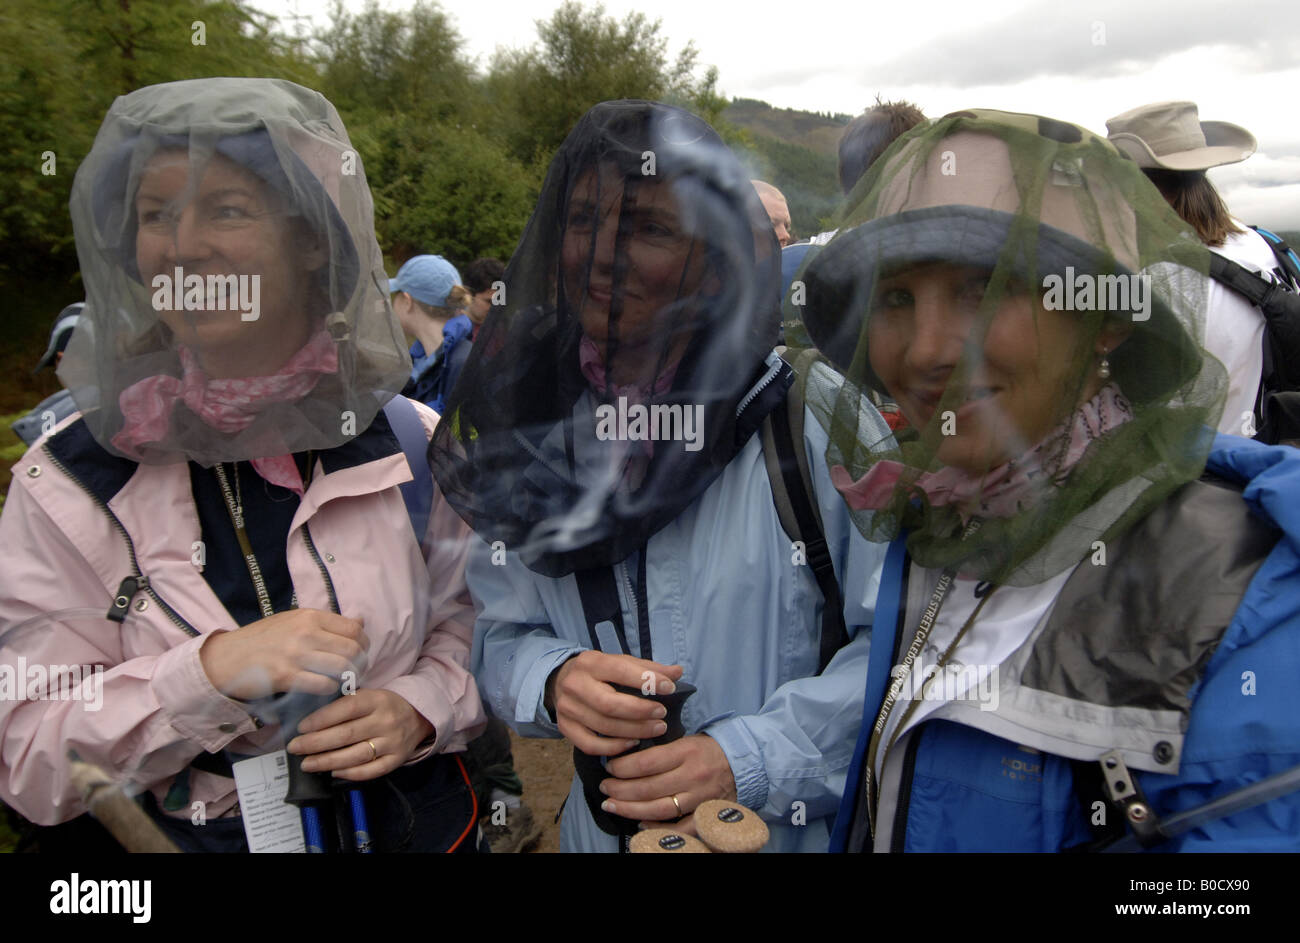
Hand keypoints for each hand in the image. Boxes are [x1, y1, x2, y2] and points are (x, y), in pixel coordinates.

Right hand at [199, 609, 367, 699]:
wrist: (225, 658)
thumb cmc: (261, 639)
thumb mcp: (293, 621)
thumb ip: (326, 623)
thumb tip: (361, 621)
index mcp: (310, 616)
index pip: (353, 629)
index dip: (364, 644)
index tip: (360, 654)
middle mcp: (306, 632)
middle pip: (353, 649)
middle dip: (361, 664)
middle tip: (356, 672)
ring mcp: (296, 655)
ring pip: (343, 668)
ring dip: (349, 679)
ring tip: (344, 682)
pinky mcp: (286, 677)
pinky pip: (323, 685)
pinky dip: (330, 690)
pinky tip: (325, 689)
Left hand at [285, 688, 433, 780]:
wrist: (418, 716)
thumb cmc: (383, 705)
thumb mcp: (369, 695)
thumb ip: (345, 704)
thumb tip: (310, 721)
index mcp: (377, 700)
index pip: (345, 709)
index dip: (320, 719)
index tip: (301, 728)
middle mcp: (385, 721)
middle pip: (346, 735)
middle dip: (315, 743)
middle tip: (295, 748)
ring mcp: (392, 742)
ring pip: (356, 755)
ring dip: (327, 761)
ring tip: (307, 764)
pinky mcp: (397, 759)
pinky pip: (371, 771)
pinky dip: (350, 773)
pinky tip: (333, 772)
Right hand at [545, 650, 682, 755]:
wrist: (560, 681)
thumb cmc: (599, 673)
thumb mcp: (620, 663)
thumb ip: (648, 668)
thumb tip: (677, 672)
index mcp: (591, 662)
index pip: (620, 670)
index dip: (647, 680)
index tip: (670, 688)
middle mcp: (575, 684)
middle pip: (610, 704)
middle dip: (640, 711)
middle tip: (662, 714)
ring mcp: (568, 708)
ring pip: (603, 726)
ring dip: (634, 731)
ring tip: (656, 728)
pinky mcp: (565, 728)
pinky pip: (590, 745)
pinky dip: (614, 748)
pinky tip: (632, 743)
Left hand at [599, 734, 736, 822]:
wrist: (744, 761)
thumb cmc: (709, 749)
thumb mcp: (686, 740)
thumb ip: (661, 751)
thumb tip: (628, 759)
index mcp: (686, 752)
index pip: (646, 763)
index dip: (622, 768)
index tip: (609, 768)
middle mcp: (692, 775)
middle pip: (648, 788)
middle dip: (620, 790)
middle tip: (605, 790)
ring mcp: (700, 798)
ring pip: (659, 809)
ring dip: (631, 809)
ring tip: (613, 806)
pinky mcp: (707, 813)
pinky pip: (680, 828)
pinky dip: (659, 829)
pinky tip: (641, 824)